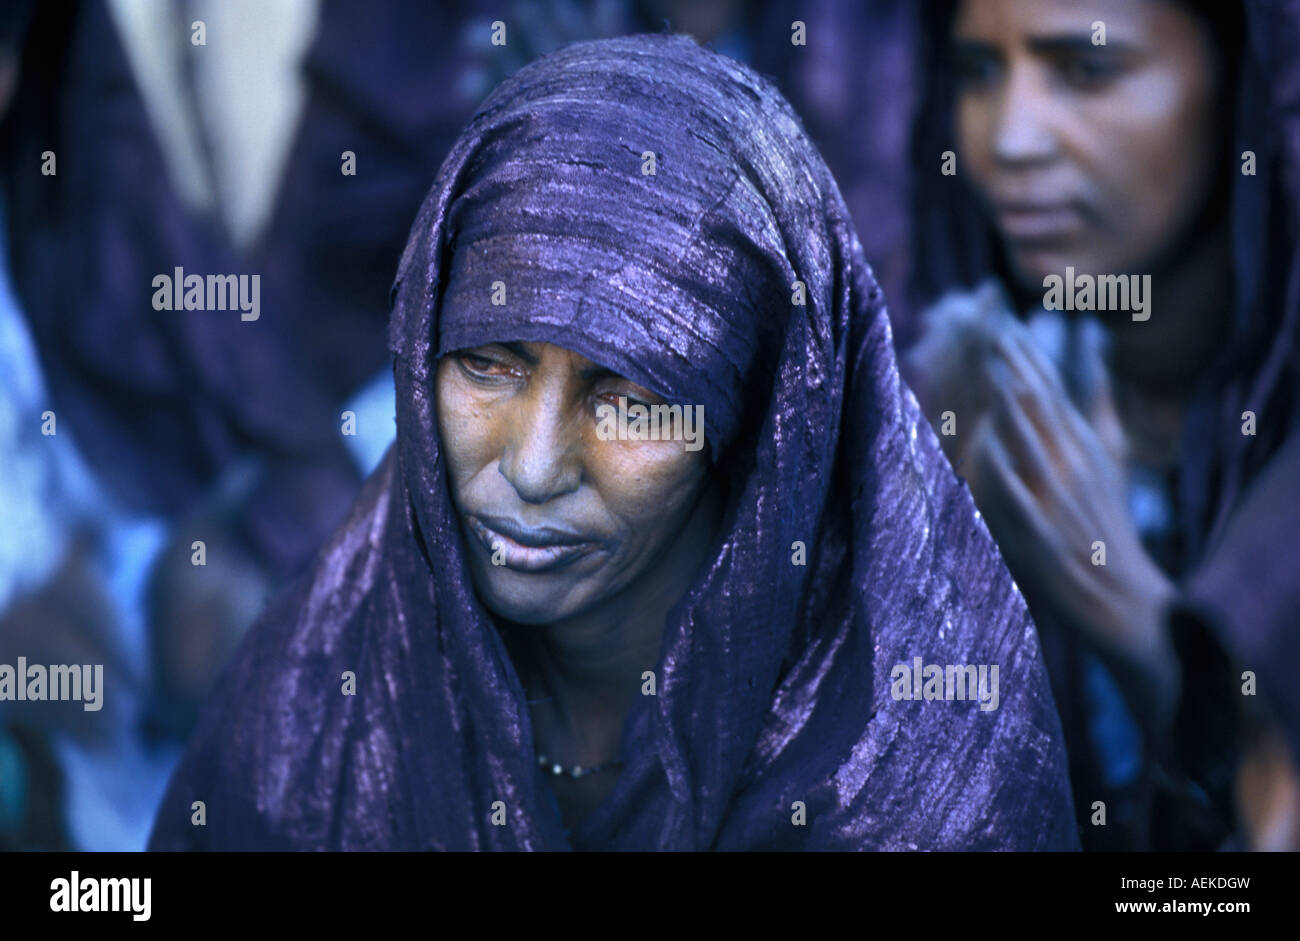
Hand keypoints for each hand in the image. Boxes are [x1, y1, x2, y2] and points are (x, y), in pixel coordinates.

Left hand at [961, 325, 1179, 733]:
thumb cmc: (1109, 519)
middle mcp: (1071, 465)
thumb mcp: (1112, 454)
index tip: (1002, 324)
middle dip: (1016, 371)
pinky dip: (1007, 476)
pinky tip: (988, 453)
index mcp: (1082, 443)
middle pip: (1039, 411)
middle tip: (990, 333)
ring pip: (1032, 447)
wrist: (1122, 593)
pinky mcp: (1041, 534)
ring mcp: (1057, 498)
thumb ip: (1100, 401)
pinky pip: (1020, 500)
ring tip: (996, 377)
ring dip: (1014, 413)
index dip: (1026, 358)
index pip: (1050, 391)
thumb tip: (1096, 348)